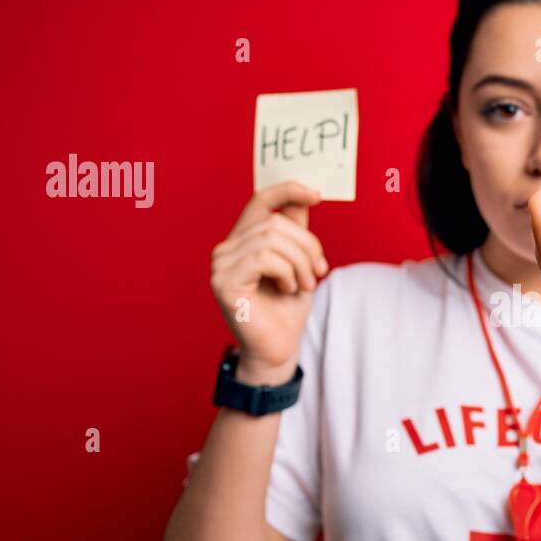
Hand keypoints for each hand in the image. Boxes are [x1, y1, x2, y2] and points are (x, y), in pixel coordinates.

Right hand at [210, 181, 328, 382]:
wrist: (278, 350)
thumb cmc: (286, 310)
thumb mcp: (299, 264)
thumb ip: (296, 232)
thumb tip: (304, 198)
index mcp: (243, 242)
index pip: (260, 201)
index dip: (287, 190)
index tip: (316, 195)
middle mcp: (226, 249)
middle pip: (274, 223)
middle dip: (307, 245)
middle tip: (319, 271)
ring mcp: (220, 265)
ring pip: (271, 239)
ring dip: (300, 261)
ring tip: (306, 284)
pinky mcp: (223, 282)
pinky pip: (263, 258)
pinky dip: (286, 272)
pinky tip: (289, 289)